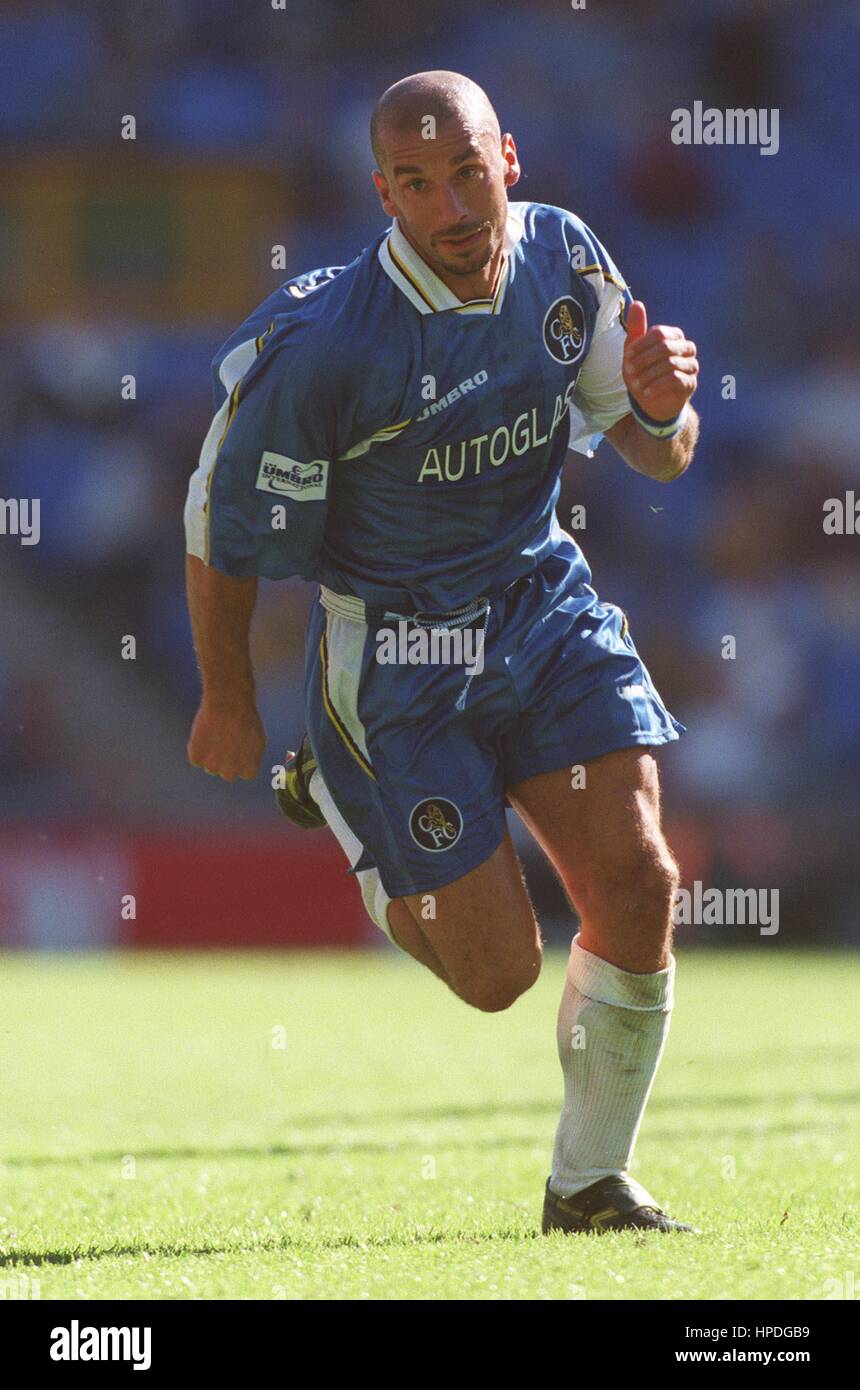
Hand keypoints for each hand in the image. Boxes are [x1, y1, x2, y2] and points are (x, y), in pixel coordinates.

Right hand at [187, 696, 265, 780]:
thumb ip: (250, 757)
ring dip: (211, 753)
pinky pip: (195, 757)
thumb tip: (244, 765)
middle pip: (226, 771)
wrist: (229, 704)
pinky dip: (197, 746)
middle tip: (226, 737)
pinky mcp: (196, 759)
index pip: (244, 772)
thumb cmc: (246, 718)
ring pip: (210, 765)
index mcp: (249, 771)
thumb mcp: (258, 740)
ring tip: (216, 732)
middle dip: (225, 758)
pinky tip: (205, 731)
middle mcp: (231, 773)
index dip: (241, 756)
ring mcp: (213, 767)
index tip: (240, 742)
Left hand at [622, 300, 697, 423]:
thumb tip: (636, 303)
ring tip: (636, 384)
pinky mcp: (691, 383)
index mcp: (675, 336)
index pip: (659, 333)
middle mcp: (687, 348)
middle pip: (665, 347)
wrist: (653, 404)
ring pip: (669, 363)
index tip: (627, 357)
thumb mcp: (635, 353)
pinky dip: (656, 386)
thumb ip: (637, 329)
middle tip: (629, 372)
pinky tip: (646, 392)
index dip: (641, 345)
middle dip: (643, 360)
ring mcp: (691, 366)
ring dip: (648, 375)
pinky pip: (675, 379)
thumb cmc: (644, 374)